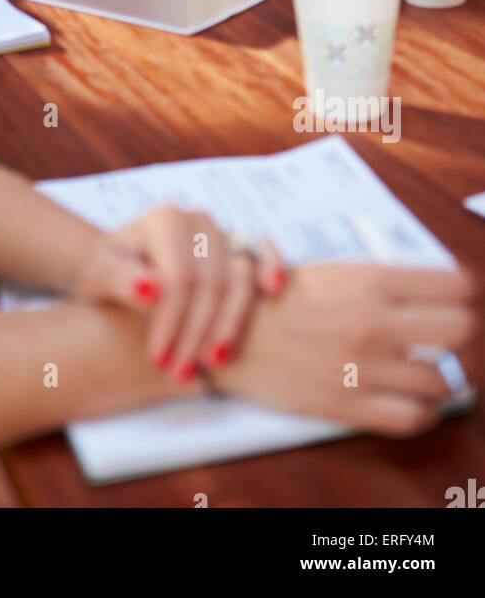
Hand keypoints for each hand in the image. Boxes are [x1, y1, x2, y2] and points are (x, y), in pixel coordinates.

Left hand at [71, 208, 283, 380]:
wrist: (117, 264)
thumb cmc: (106, 269)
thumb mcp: (100, 274)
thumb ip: (121, 279)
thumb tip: (151, 289)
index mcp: (165, 220)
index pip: (179, 277)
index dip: (173, 322)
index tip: (160, 359)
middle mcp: (198, 221)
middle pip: (211, 283)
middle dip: (197, 333)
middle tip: (179, 373)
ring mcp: (221, 233)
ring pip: (238, 279)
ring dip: (228, 325)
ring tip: (211, 364)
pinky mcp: (237, 248)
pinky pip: (261, 255)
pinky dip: (271, 267)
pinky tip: (274, 289)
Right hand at [221, 263, 475, 435]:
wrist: (227, 333)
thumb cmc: (276, 297)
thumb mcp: (333, 271)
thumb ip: (383, 281)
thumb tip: (432, 292)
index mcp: (370, 280)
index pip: (455, 285)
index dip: (461, 293)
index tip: (454, 299)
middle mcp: (374, 322)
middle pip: (461, 329)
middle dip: (459, 332)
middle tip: (445, 336)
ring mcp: (364, 367)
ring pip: (441, 381)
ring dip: (439, 377)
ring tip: (425, 370)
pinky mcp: (349, 404)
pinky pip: (412, 418)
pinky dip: (422, 412)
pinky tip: (412, 400)